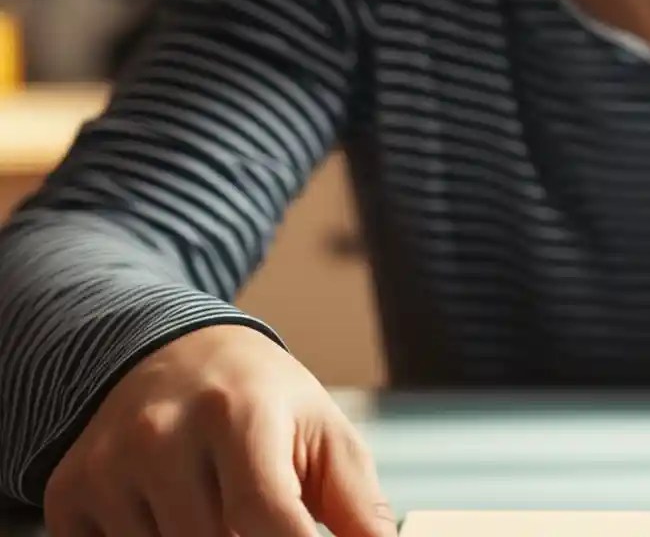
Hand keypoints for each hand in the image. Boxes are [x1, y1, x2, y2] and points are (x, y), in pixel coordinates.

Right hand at [43, 324, 395, 536]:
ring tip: (219, 509)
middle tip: (258, 517)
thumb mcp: (323, 432)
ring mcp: (108, 465)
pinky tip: (171, 516)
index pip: (265, 516)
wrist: (174, 354)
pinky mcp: (69, 493)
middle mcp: (163, 434)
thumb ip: (359, 504)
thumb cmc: (264, 400)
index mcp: (240, 412)